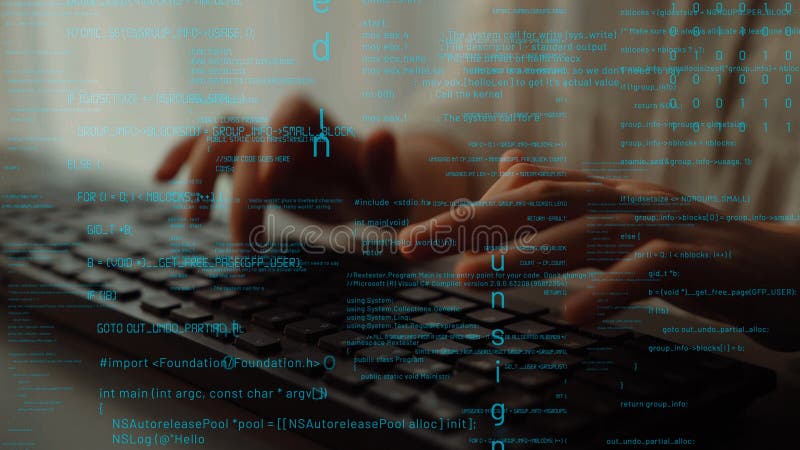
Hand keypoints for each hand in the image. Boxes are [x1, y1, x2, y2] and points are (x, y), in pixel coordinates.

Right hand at [155, 95, 398, 245]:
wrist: (362, 194)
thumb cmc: (379, 195)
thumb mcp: (391, 190)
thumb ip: (384, 166)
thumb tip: (385, 132)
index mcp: (321, 126)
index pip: (292, 114)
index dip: (277, 141)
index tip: (271, 182)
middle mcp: (282, 127)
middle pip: (245, 138)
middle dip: (242, 196)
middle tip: (250, 252)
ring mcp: (257, 140)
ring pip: (214, 138)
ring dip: (200, 176)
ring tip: (197, 222)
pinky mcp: (239, 159)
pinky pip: (200, 146)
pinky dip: (178, 156)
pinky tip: (160, 179)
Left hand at [399, 149, 799, 350]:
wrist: (783, 268)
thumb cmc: (693, 251)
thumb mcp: (621, 221)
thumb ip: (568, 197)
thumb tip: (511, 165)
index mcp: (605, 192)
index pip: (526, 190)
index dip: (470, 209)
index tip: (421, 237)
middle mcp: (626, 199)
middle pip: (539, 200)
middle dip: (471, 221)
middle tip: (414, 246)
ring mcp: (663, 224)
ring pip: (585, 230)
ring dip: (522, 254)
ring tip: (469, 276)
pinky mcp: (700, 259)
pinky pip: (649, 270)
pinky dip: (609, 290)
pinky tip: (572, 315)